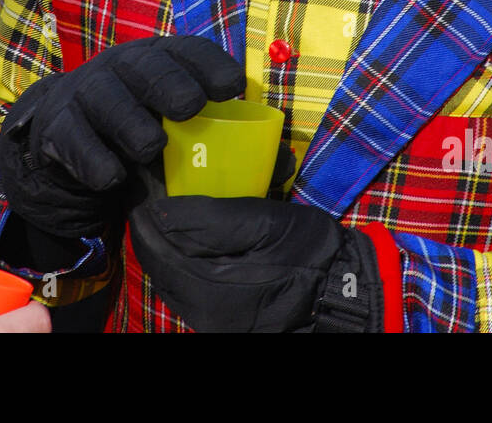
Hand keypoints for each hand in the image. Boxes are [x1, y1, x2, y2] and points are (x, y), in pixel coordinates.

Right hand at [0, 36, 243, 237]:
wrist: (68, 146)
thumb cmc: (141, 132)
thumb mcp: (179, 129)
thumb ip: (224, 141)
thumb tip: (282, 163)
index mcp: (160, 62)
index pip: (187, 50)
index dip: (210, 64)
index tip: (233, 88)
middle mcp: (122, 68)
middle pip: (145, 66)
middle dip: (169, 83)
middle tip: (190, 107)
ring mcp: (85, 94)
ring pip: (106, 98)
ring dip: (130, 121)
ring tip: (151, 147)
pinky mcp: (57, 128)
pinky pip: (73, 139)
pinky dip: (93, 158)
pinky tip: (112, 176)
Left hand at [127, 196, 382, 331]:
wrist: (348, 295)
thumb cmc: (312, 253)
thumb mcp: (265, 223)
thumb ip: (207, 219)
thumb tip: (156, 209)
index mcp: (208, 290)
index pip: (153, 244)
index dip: (143, 204)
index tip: (145, 171)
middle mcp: (200, 313)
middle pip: (156, 259)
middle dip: (153, 218)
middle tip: (158, 180)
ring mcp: (210, 320)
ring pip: (170, 271)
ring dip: (168, 235)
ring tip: (176, 200)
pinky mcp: (222, 318)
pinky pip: (188, 282)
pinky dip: (185, 253)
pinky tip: (198, 230)